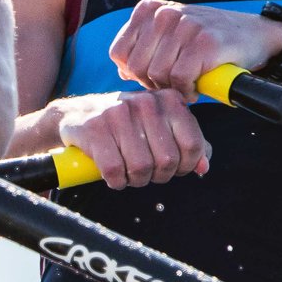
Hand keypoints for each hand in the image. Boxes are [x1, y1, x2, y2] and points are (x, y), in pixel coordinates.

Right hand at [56, 89, 210, 188]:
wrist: (78, 115)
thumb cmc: (128, 125)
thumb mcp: (162, 126)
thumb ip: (188, 144)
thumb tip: (204, 168)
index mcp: (168, 100)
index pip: (193, 145)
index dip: (185, 166)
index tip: (171, 167)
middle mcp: (145, 102)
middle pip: (167, 161)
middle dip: (158, 175)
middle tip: (146, 171)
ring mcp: (117, 114)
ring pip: (141, 168)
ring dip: (135, 180)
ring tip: (128, 172)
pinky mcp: (94, 129)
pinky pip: (114, 171)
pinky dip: (115, 181)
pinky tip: (113, 174)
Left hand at [108, 0, 281, 96]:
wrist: (253, 35)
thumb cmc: (207, 41)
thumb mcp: (171, 37)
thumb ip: (145, 50)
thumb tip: (122, 72)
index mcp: (149, 10)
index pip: (118, 52)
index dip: (133, 73)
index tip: (153, 77)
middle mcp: (165, 13)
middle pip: (137, 67)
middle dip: (152, 83)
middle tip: (172, 84)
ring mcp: (185, 25)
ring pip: (158, 74)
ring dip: (172, 88)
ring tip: (187, 83)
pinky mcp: (204, 42)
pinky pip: (180, 79)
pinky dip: (188, 91)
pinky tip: (197, 87)